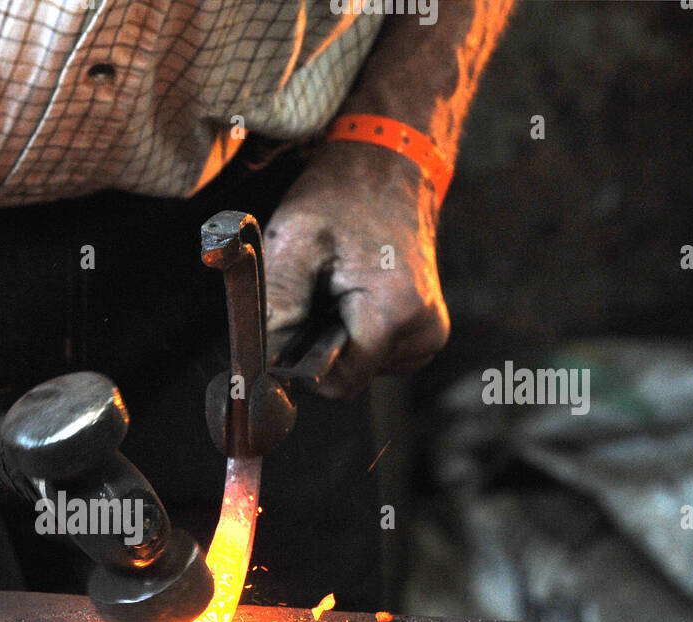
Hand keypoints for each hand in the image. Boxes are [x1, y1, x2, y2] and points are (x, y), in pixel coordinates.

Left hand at [262, 139, 449, 397]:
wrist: (387, 168)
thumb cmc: (338, 200)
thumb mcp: (293, 244)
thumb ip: (277, 310)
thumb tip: (263, 368)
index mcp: (396, 313)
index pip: (337, 383)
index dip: (300, 367)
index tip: (284, 328)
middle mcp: (424, 331)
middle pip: (348, 377)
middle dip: (317, 346)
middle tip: (311, 294)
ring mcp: (429, 333)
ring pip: (359, 368)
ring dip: (333, 337)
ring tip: (334, 287)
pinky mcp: (425, 331)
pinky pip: (373, 355)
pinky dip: (352, 333)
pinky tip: (350, 294)